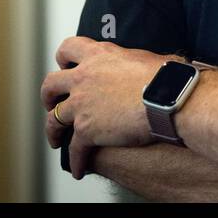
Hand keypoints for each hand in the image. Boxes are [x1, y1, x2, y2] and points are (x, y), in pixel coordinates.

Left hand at [41, 36, 176, 178]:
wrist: (169, 98)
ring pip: (53, 119)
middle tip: (52, 104)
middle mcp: (84, 77)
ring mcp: (81, 104)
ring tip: (56, 140)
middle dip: (48, 96)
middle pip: (50, 84)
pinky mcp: (86, 129)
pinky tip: (78, 169)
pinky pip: (74, 149)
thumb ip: (135, 59)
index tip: (65, 66)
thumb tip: (149, 63)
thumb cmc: (167, 77)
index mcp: (99, 55)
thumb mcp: (147, 57)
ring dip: (52, 131)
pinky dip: (75, 160)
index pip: (69, 48)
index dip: (63, 58)